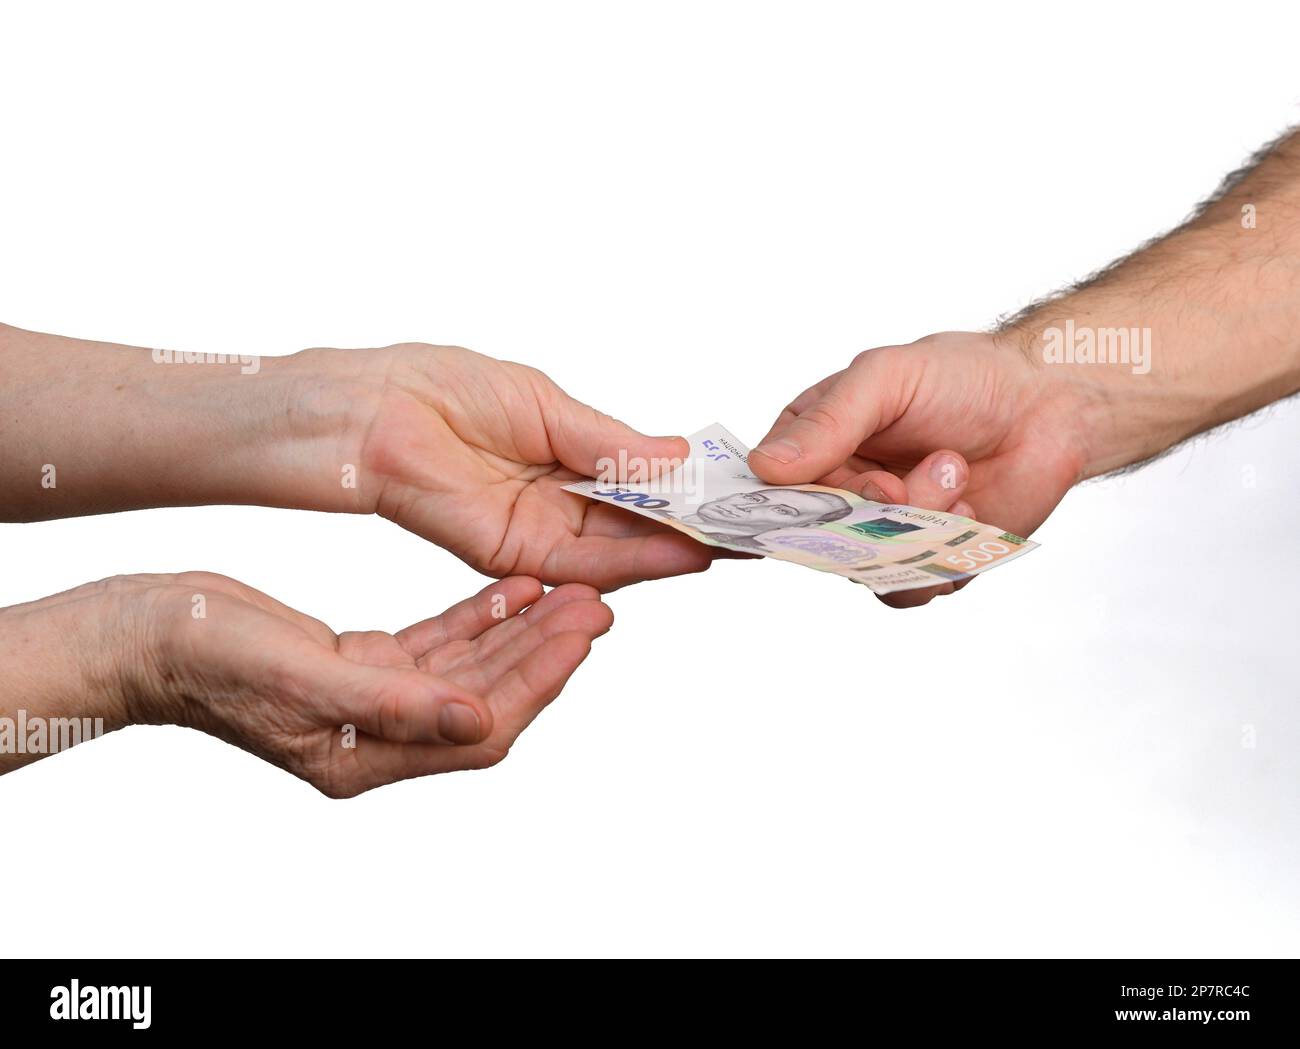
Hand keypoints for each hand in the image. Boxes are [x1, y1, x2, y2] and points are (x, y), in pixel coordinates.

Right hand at [1, 572, 611, 795]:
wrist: (142, 637)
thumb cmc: (202, 660)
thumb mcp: (299, 678)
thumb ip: (391, 703)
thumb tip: (476, 721)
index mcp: (366, 754)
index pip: (482, 725)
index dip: (539, 679)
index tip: (583, 630)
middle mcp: (378, 734)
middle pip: (487, 695)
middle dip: (545, 651)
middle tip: (596, 603)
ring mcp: (371, 698)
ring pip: (469, 665)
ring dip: (519, 631)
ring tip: (567, 592)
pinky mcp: (360, 663)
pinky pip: (436, 643)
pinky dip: (476, 617)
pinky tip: (509, 590)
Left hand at [303, 343, 715, 589]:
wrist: (370, 410)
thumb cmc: (440, 387)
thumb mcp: (548, 407)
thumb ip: (611, 444)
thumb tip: (679, 460)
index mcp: (563, 458)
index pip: (638, 485)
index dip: (687, 493)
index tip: (740, 495)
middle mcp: (554, 502)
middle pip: (636, 526)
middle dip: (694, 529)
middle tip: (757, 529)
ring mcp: (534, 531)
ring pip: (618, 552)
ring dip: (677, 550)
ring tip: (736, 543)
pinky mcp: (511, 554)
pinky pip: (583, 564)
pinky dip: (636, 563)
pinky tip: (685, 553)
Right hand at [749, 331, 1087, 605]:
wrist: (1048, 402)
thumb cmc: (961, 376)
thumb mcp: (885, 378)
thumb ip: (827, 422)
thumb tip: (764, 467)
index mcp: (811, 447)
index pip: (761, 492)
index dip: (754, 515)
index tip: (750, 533)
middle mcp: (838, 496)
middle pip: (810, 539)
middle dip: (856, 514)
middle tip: (892, 486)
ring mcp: (881, 532)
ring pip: (862, 568)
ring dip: (909, 527)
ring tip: (953, 470)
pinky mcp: (927, 560)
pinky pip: (911, 586)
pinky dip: (939, 556)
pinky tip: (970, 509)